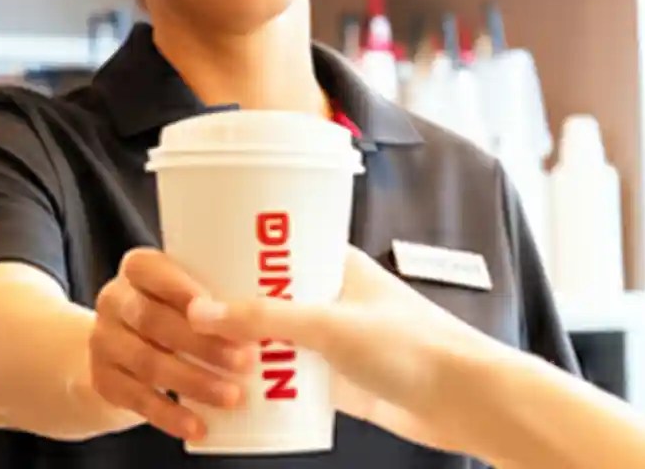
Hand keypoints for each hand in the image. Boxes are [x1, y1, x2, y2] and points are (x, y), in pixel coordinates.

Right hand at [90, 248, 252, 440]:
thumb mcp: (204, 294)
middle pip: (153, 319)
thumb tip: (265, 316)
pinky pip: (136, 400)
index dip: (183, 288)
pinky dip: (169, 415)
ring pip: (147, 361)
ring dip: (193, 381)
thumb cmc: (187, 315)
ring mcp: (104, 340)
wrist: (132, 356)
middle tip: (246, 360)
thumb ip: (227, 297)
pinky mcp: (104, 381)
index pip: (149, 268)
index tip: (223, 309)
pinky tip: (198, 425)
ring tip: (233, 396)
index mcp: (140, 269)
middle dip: (202, 342)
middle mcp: (115, 299)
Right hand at [188, 247, 506, 454]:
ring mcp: (333, 338)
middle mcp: (331, 296)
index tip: (190, 261)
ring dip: (241, 350)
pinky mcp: (337, 379)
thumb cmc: (416, 346)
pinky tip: (228, 391)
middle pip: (265, 295)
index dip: (233, 250)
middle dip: (228, 308)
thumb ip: (268, 317)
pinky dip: (260, 384)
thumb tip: (203, 313)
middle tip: (179, 319)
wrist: (465, 400)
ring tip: (192, 357)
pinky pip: (287, 378)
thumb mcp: (332, 324)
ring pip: (272, 339)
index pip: (273, 244)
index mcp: (336, 263)